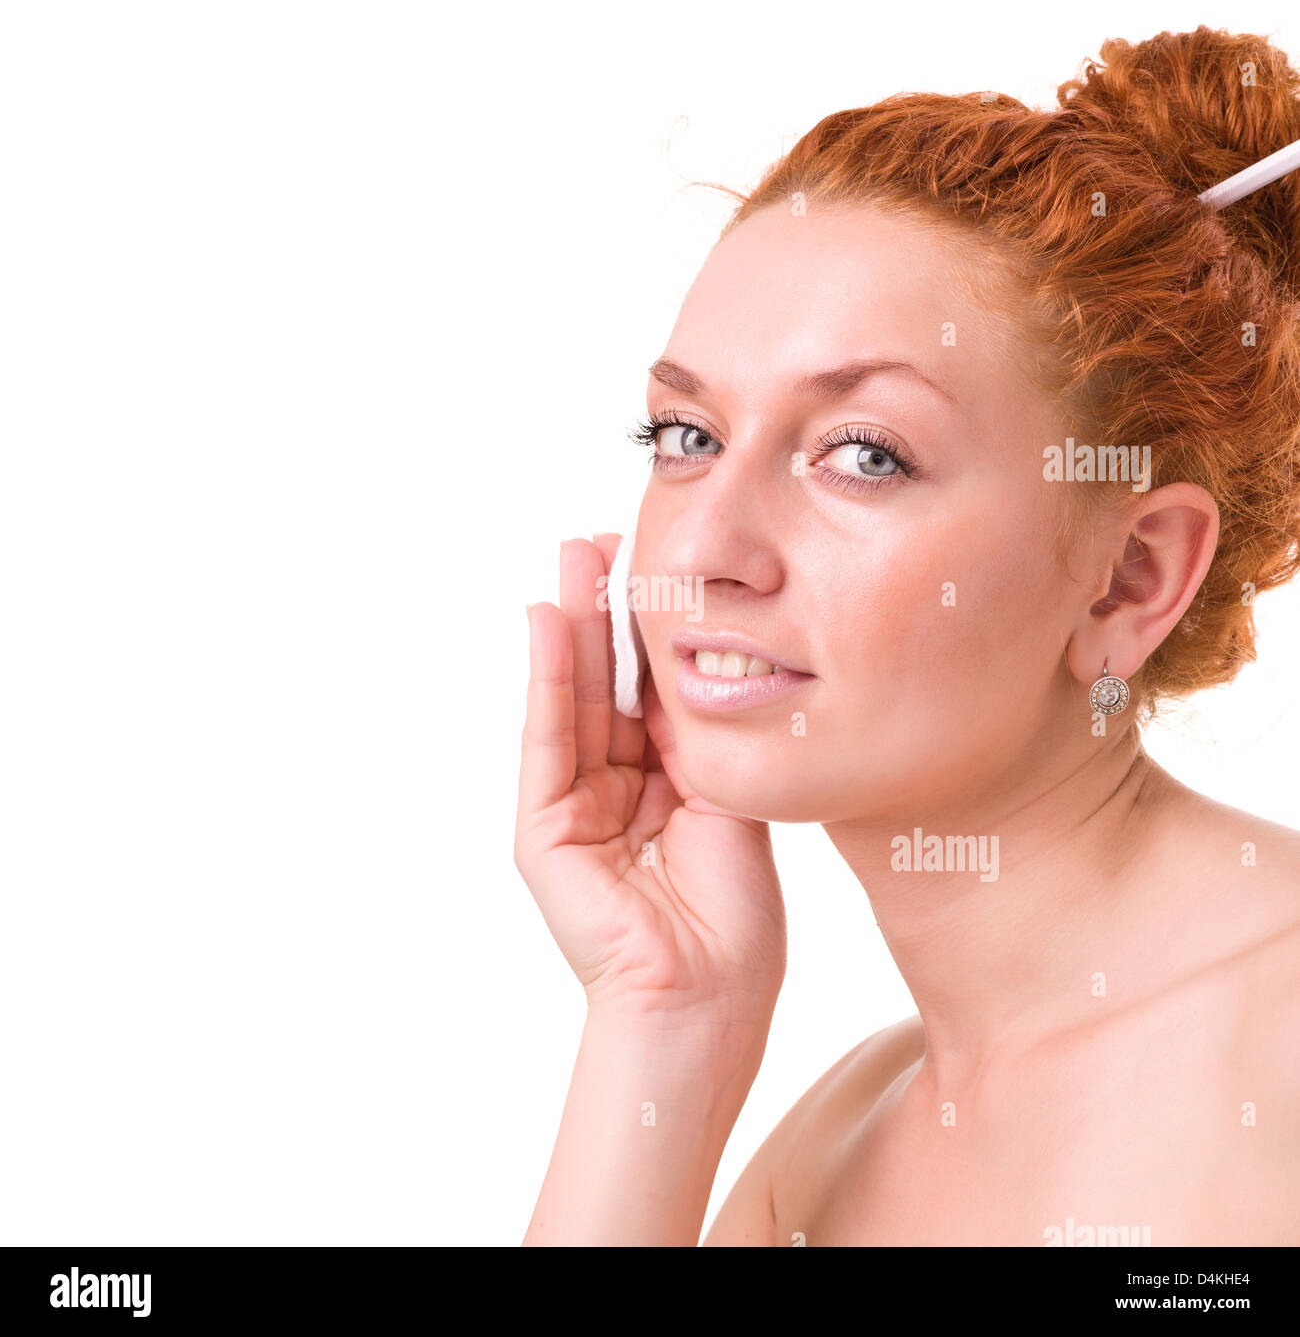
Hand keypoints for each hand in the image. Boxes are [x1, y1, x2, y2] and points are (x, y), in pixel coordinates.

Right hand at [514, 536, 786, 1031]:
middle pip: (607, 682)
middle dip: (607, 611)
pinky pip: (546, 739)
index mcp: (661, 781)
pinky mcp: (543, 829)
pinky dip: (543, 678)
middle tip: (607, 536)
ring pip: (573, 697)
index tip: (660, 561)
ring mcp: (574, 806)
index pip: (652, 688)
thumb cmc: (733, 921)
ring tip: (573, 554)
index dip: (655, 628)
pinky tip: (543, 617)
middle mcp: (614, 785)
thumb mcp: (730, 799)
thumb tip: (709, 660)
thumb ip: (705, 735)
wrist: (708, 1000)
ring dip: (571, 624)